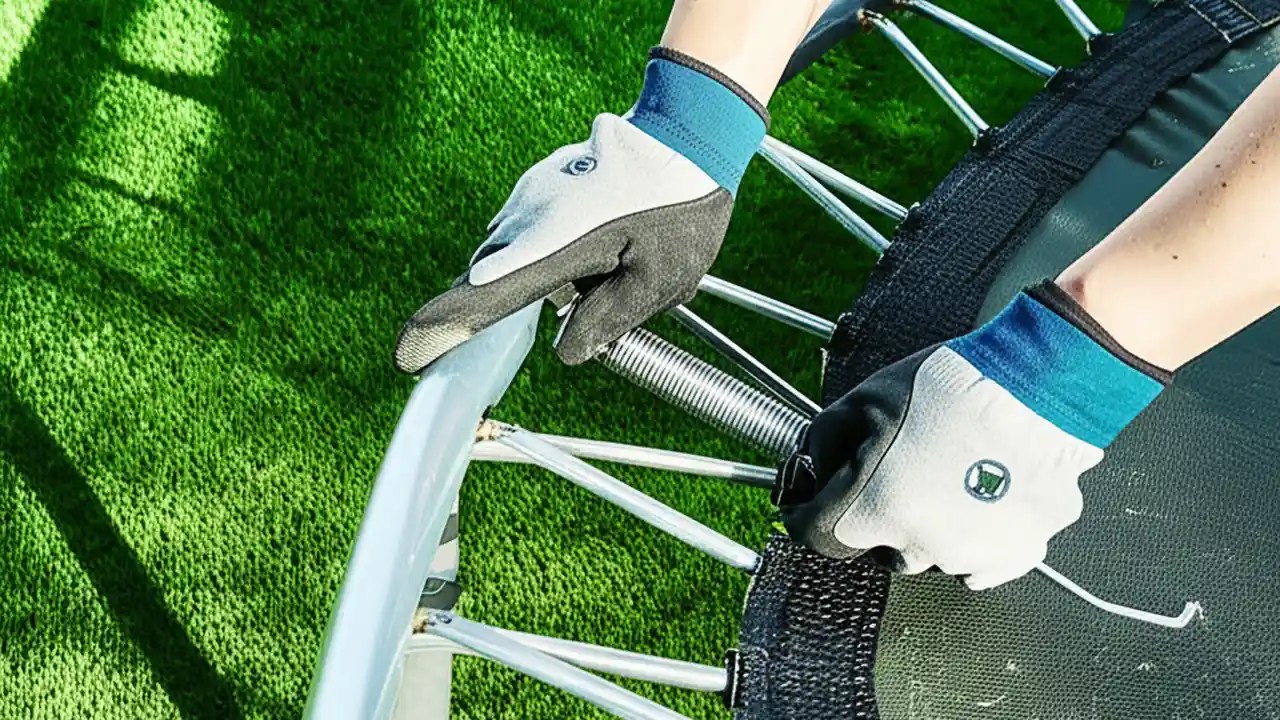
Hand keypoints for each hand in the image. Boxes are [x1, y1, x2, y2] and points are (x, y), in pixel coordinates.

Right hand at [394, 48, 767, 372]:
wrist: (687, 131)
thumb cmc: (681, 206)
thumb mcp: (659, 279)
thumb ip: (607, 321)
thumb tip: (567, 354)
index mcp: (556, 244)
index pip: (486, 296)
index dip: (446, 327)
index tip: (408, 354)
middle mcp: (529, 216)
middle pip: (490, 277)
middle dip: (505, 304)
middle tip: (560, 304)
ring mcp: (528, 195)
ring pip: (509, 252)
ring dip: (535, 273)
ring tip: (607, 264)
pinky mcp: (536, 184)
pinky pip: (524, 228)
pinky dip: (543, 248)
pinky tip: (598, 242)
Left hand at [775, 282, 1169, 589]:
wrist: (1039, 382)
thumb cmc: (955, 387)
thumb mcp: (863, 399)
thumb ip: (823, 443)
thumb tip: (814, 471)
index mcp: (877, 509)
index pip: (817, 534)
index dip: (810, 509)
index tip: (815, 496)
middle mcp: (923, 545)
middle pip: (880, 547)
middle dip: (879, 512)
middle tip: (899, 466)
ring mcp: (976, 555)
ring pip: (932, 553)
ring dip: (930, 523)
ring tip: (948, 471)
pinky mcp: (1021, 552)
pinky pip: (984, 562)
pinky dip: (975, 535)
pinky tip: (979, 497)